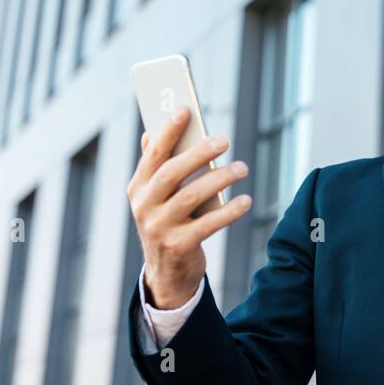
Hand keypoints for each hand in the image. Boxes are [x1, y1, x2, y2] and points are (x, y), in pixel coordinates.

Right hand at [126, 107, 251, 307]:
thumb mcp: (156, 198)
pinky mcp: (178, 246)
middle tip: (224, 139)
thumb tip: (149, 133)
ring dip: (220, 178)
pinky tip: (246, 201)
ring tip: (242, 168)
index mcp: (138, 188)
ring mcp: (159, 228)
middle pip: (172, 173)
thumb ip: (156, 167)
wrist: (167, 274)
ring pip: (192, 196)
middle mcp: (144, 207)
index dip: (167, 131)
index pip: (152, 154)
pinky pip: (208, 224)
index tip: (185, 110)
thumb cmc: (168, 224)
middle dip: (199, 153)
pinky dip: (229, 211)